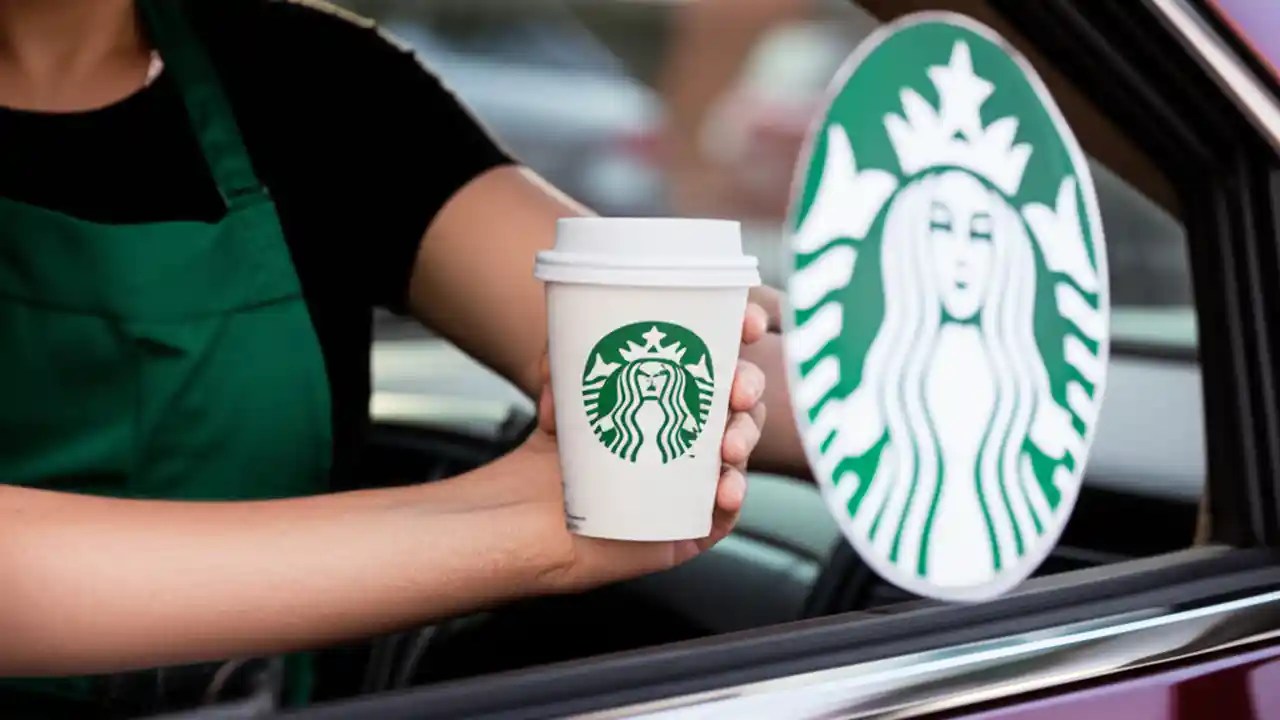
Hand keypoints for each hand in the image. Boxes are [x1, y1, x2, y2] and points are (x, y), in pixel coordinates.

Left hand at [522, 303, 769, 592]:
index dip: (742, 331)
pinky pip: (726, 509)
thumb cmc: (548, 464)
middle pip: (739, 399)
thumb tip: (561, 356)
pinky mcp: (691, 523)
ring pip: (739, 449)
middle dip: (749, 386)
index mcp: (668, 393)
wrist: (527, 530)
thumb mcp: (554, 408)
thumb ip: (559, 373)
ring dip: (745, 439)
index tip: (751, 324)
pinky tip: (725, 491)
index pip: (716, 352)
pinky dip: (734, 495)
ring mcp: (694, 477)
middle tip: (738, 391)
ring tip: (728, 447)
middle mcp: (689, 432)